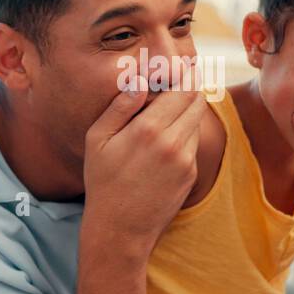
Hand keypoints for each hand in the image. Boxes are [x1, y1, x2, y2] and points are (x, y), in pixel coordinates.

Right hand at [83, 60, 204, 253]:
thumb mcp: (98, 140)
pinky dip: (182, 134)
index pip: (181, 88)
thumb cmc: (102, 182)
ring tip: (165, 111)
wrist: (119, 229)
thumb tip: (140, 79)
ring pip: (196, 120)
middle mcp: (173, 141)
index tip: (178, 64)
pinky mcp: (191, 173)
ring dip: (186, 110)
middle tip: (176, 80)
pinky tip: (162, 143)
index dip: (183, 73)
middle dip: (188, 87)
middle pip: (196, 99)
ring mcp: (186, 158)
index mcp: (149, 128)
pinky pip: (192, 142)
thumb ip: (120, 106)